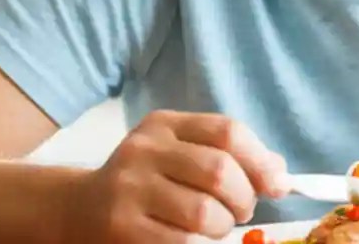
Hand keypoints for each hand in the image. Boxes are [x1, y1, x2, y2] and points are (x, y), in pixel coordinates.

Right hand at [68, 111, 290, 243]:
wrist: (78, 209)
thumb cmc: (145, 182)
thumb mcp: (179, 155)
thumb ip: (227, 156)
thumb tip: (280, 175)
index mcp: (164, 126)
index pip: (227, 132)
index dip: (260, 160)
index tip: (277, 185)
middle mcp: (144, 150)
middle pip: (219, 171)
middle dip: (243, 198)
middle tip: (241, 212)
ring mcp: (130, 189)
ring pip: (204, 212)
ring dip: (222, 227)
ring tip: (214, 227)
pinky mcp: (123, 227)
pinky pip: (183, 241)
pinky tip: (193, 239)